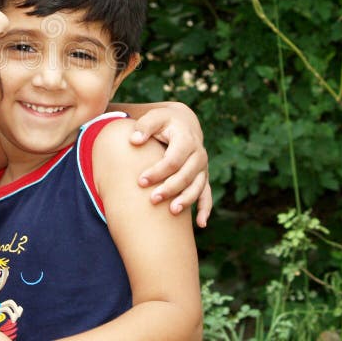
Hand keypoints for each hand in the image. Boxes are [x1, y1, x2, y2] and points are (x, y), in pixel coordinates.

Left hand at [129, 103, 211, 227]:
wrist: (183, 123)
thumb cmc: (163, 122)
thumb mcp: (154, 118)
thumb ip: (144, 127)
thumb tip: (134, 140)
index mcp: (187, 140)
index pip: (173, 160)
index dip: (157, 172)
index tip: (140, 181)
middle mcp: (199, 155)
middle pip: (186, 176)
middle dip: (169, 189)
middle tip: (152, 199)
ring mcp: (202, 167)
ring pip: (197, 187)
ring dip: (186, 200)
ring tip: (171, 211)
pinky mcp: (203, 176)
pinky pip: (207, 194)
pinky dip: (205, 208)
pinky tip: (201, 224)